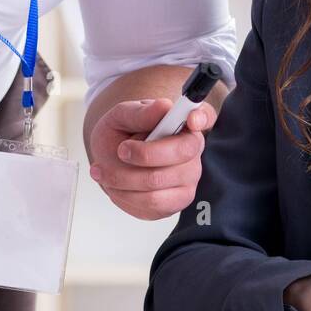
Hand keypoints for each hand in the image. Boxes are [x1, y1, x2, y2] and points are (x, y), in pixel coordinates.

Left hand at [88, 98, 216, 219]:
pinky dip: (125, 195)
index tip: (191, 120)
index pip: (204, 116)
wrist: (111, 161)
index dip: (201, 117)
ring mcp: (189, 177)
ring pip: (159, 182)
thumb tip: (163, 107)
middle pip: (182, 152)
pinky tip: (115, 185)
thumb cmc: (120, 134)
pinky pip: (152, 204)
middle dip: (144, 153)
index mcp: (184, 121)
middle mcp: (193, 149)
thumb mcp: (121, 117)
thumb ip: (140, 112)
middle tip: (121, 150)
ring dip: (124, 178)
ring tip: (105, 171)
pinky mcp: (177, 201)